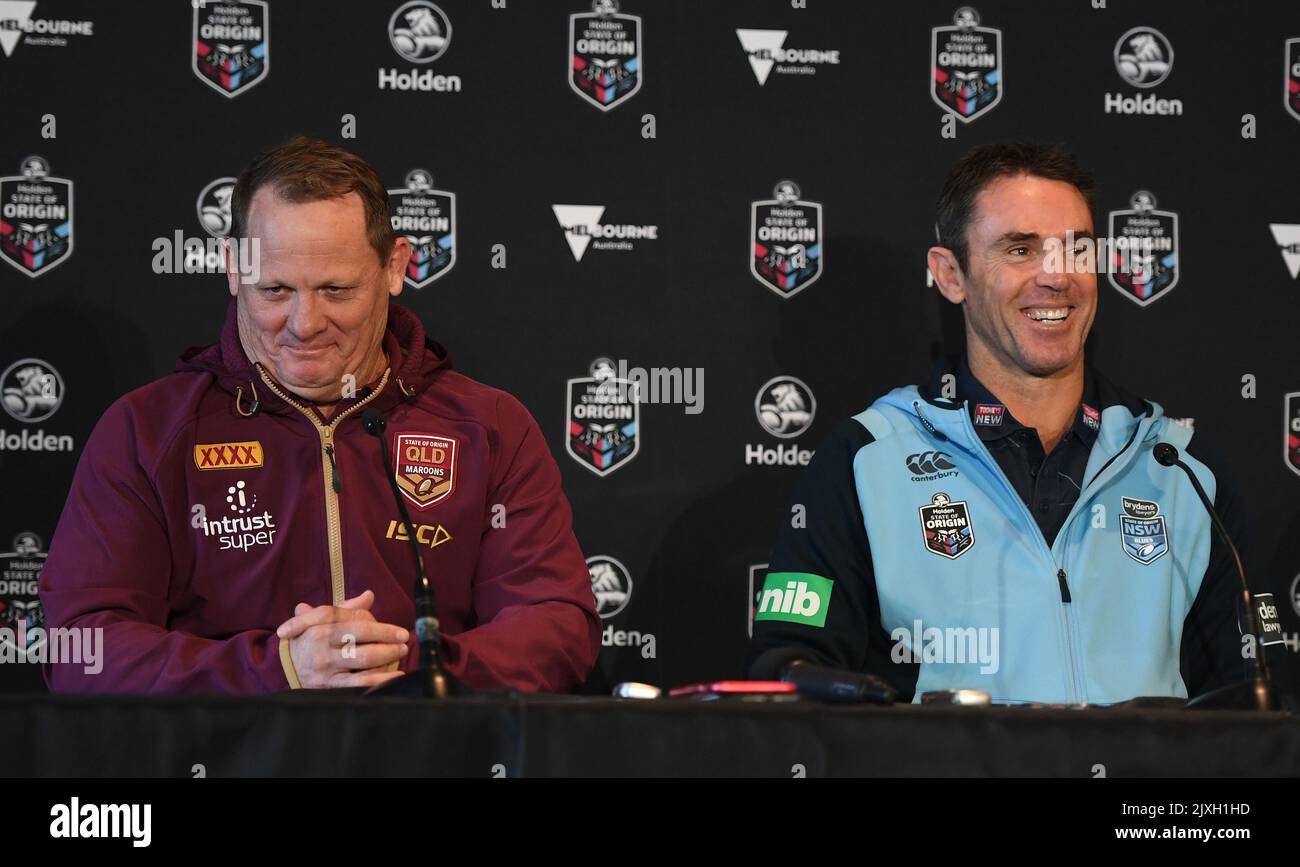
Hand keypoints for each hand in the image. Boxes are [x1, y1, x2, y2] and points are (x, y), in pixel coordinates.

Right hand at [276, 590, 409, 688]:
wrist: (284, 668)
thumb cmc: (309, 640)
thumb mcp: (320, 621)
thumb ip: (345, 609)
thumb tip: (369, 595)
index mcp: (320, 626)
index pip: (355, 621)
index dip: (381, 627)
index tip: (400, 631)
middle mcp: (322, 646)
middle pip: (361, 637)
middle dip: (388, 639)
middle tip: (404, 642)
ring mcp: (325, 667)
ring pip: (363, 659)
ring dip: (388, 656)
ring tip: (400, 653)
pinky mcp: (329, 686)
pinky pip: (359, 683)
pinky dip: (380, 680)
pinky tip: (395, 677)